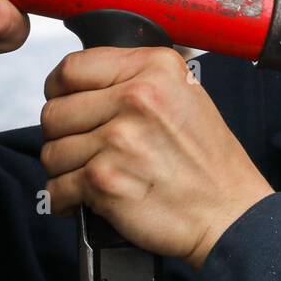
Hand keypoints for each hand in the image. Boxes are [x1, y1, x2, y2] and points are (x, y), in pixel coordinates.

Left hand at [39, 46, 272, 269]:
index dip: (59, 90)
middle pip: (55, 111)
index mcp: (155, 68)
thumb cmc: (208, 161)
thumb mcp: (185, 95)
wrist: (228, 213)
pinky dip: (66, 200)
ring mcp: (119, 139)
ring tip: (95, 174)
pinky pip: (56, 188)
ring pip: (51, 151)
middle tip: (86, 148)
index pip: (72, 67)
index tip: (65, 103)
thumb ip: (137, 78)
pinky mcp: (105, 180)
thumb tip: (82, 81)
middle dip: (63, 135)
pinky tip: (88, 199)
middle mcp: (137, 97)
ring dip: (65, 169)